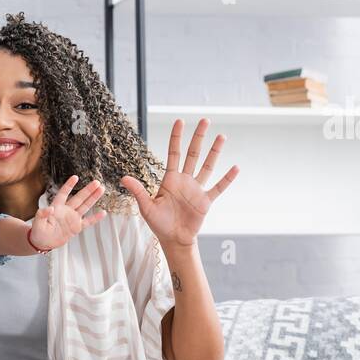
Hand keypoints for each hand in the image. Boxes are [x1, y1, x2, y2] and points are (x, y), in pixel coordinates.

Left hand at [28, 175, 106, 250]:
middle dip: (88, 190)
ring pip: (85, 206)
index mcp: (57, 207)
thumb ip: (42, 214)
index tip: (75, 177)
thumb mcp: (37, 222)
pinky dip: (95, 218)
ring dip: (93, 198)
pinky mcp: (76, 228)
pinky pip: (88, 222)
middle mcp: (66, 210)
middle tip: (97, 182)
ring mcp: (72, 218)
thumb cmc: (38, 231)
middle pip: (79, 198)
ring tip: (102, 189)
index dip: (69, 185)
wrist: (43, 243)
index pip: (63, 193)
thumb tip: (50, 208)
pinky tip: (103, 213)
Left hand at [121, 118, 237, 247]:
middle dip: (198, 137)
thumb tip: (123, 178)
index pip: (174, 153)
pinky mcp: (205, 201)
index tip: (180, 121)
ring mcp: (197, 189)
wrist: (173, 239)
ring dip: (214, 152)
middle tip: (205, 120)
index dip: (176, 137)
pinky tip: (236, 167)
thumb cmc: (158, 223)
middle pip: (193, 154)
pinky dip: (227, 179)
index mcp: (170, 179)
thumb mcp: (146, 207)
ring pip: (207, 166)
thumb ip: (138, 191)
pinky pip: (218, 187)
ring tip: (221, 136)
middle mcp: (185, 181)